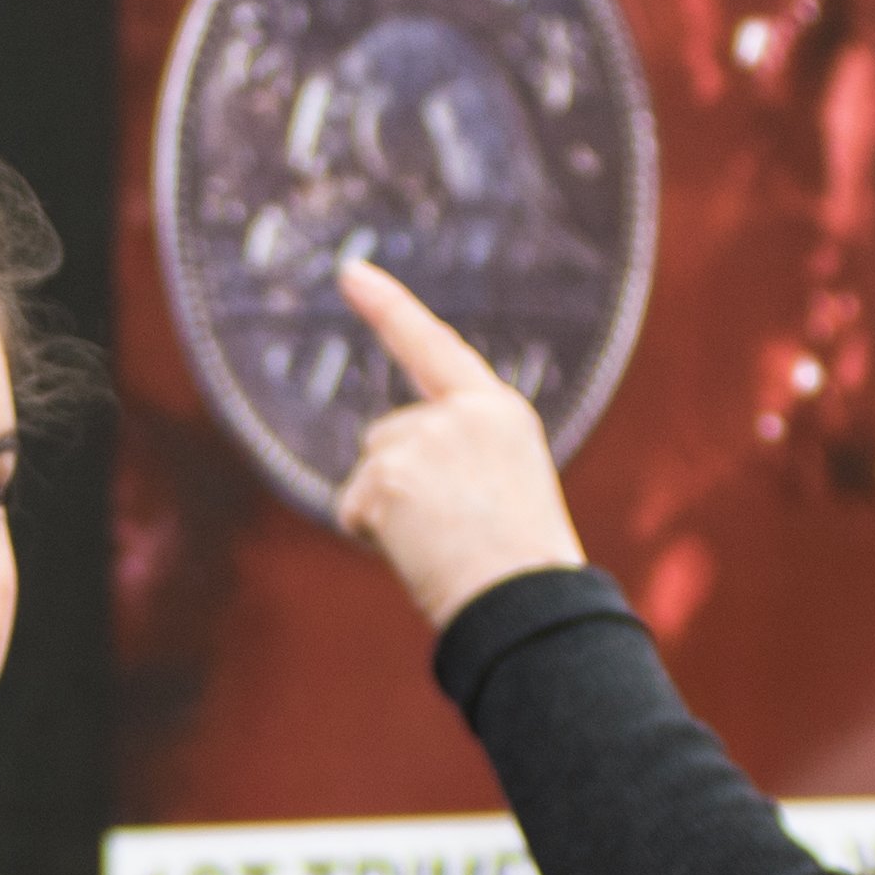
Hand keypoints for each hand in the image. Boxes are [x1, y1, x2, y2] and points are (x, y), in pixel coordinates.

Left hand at [331, 257, 588, 628]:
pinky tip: (417, 552)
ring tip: (443, 544)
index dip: (387, 307)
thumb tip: (384, 478)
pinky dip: (371, 536)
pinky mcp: (389, 476)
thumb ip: (454, 457)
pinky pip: (353, 509)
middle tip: (454, 530)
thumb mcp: (504, 489)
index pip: (433, 347)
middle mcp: (460, 413)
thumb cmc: (520, 566)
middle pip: (386, 435)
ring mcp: (423, 440)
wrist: (525, 603)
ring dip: (388, 512)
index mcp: (499, 411)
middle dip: (399, 482)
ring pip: (369, 472)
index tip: (349, 271)